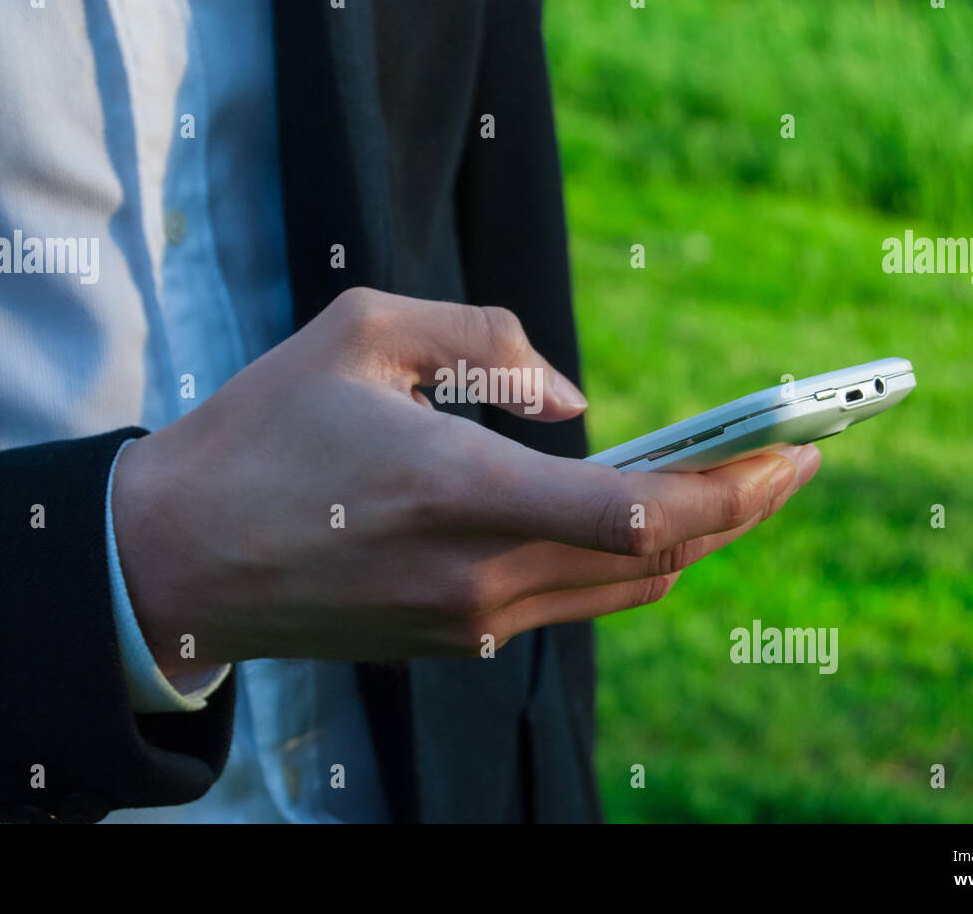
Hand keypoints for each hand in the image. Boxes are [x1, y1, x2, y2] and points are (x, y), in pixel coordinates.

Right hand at [112, 288, 819, 673]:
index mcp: (459, 493)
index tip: (797, 451)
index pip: (640, 515)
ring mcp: (466, 622)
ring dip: (688, 540)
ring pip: (618, 590)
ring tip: (733, 484)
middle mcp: (476, 577)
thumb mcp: (362, 332)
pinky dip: (620, 559)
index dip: (735, 490)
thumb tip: (575, 399)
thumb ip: (487, 344)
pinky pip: (565, 601)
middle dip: (740, 511)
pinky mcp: (450, 639)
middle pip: (654, 561)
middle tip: (794, 457)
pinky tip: (633, 517)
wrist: (175, 559)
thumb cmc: (259, 432)